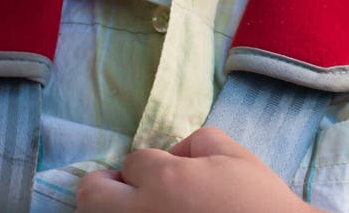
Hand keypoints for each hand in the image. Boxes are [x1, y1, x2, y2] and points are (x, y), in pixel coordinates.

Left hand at [75, 126, 324, 212]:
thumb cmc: (257, 201)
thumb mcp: (234, 155)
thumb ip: (195, 142)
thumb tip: (173, 154)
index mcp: (165, 179)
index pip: (132, 161)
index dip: (147, 164)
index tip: (161, 173)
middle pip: (91, 195)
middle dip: (102, 185)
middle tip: (122, 188)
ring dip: (114, 209)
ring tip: (139, 206)